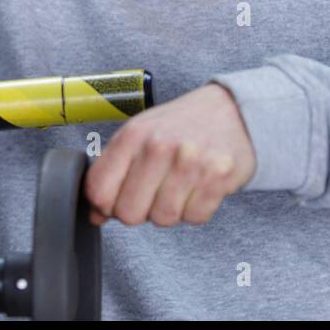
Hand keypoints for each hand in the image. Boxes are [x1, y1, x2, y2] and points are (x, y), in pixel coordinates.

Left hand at [83, 82, 255, 226]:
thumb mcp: (141, 133)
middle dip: (139, 211)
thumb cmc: (182, 124)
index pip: (99, 190)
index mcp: (133, 134)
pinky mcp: (218, 177)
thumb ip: (114, 169)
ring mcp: (190, 162)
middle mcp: (159, 146)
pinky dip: (195, 210)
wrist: (234, 110)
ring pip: (163, 218)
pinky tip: (198, 188)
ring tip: (178, 186)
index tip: (116, 200)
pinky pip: (194, 218)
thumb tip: (95, 214)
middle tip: (152, 194)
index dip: (104, 205)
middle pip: (129, 213)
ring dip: (169, 210)